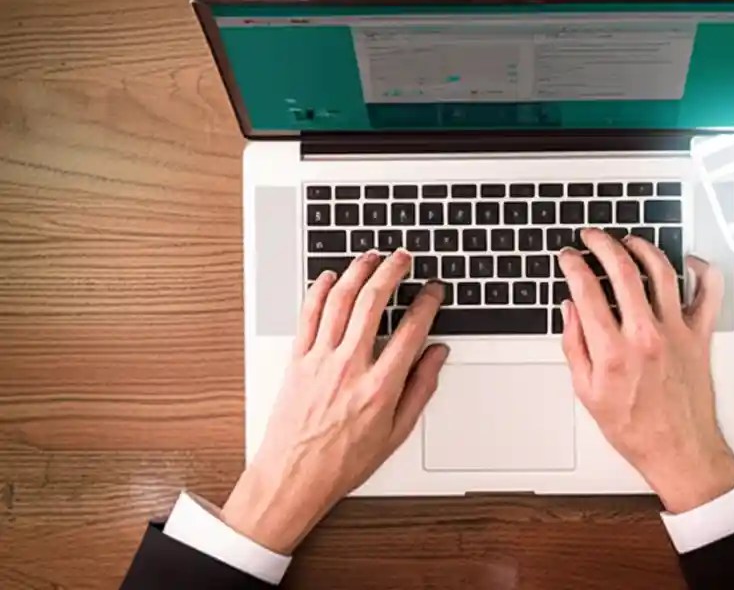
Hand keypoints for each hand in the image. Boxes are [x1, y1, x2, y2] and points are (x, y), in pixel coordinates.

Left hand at [220, 248, 448, 552]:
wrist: (293, 478)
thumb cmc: (343, 461)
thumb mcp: (397, 433)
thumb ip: (421, 388)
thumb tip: (438, 354)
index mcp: (380, 386)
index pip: (411, 329)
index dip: (427, 302)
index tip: (433, 290)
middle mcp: (350, 367)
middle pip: (373, 302)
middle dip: (392, 271)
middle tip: (402, 258)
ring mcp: (320, 360)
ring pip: (340, 300)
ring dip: (358, 272)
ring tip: (371, 257)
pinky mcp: (297, 360)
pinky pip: (308, 315)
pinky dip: (320, 290)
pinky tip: (331, 278)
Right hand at [558, 228, 733, 513]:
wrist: (678, 449)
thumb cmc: (634, 427)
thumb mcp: (586, 392)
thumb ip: (574, 346)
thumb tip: (570, 309)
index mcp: (612, 351)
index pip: (586, 290)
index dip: (572, 265)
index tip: (568, 256)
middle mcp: (645, 336)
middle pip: (623, 270)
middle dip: (602, 244)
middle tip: (593, 237)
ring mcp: (676, 332)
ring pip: (662, 271)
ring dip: (643, 247)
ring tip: (629, 242)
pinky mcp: (700, 335)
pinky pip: (709, 292)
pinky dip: (702, 270)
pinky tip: (687, 261)